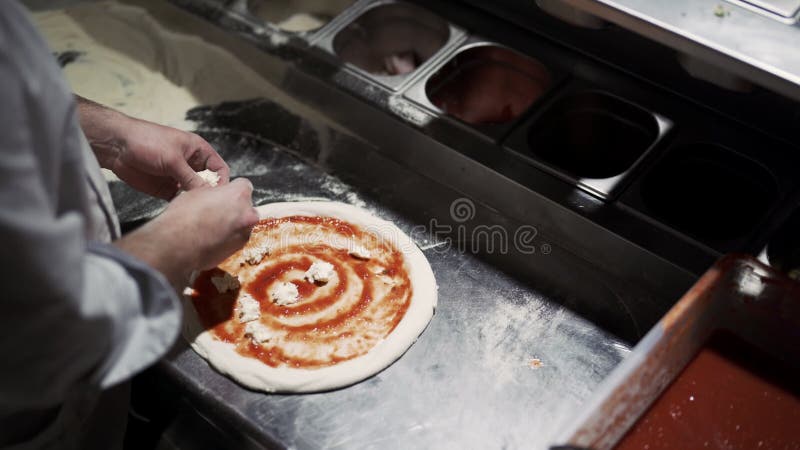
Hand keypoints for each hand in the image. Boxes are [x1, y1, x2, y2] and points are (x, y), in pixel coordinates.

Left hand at [77, 96, 229, 198]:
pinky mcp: (166, 189)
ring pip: (195, 193)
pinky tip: (182, 211)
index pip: (219, 168)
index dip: (222, 181)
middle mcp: (191, 165)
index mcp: (198, 151)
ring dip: (196, 201)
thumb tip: (207, 195)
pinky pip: (180, 200)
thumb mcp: (173, 159)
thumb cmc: (147, 142)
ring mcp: (179, 178)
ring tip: (195, 211)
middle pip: (209, 183)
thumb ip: (191, 178)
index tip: (220, 195)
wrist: (116, 147)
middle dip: (210, 194)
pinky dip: (182, 206)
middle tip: (209, 207)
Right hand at [115, 178, 259, 286]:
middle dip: (234, 208)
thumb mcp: (197, 192)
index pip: (244, 185)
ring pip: (243, 224)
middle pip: (246, 206)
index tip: (224, 194)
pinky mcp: (238, 249)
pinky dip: (227, 238)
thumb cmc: (184, 217)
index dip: (232, 189)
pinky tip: (211, 238)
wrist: (177, 245)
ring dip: (232, 224)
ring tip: (211, 227)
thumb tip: (217, 195)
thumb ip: (215, 192)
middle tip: (216, 211)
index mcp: (239, 194)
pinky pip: (236, 239)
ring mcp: (245, 233)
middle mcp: (247, 213)